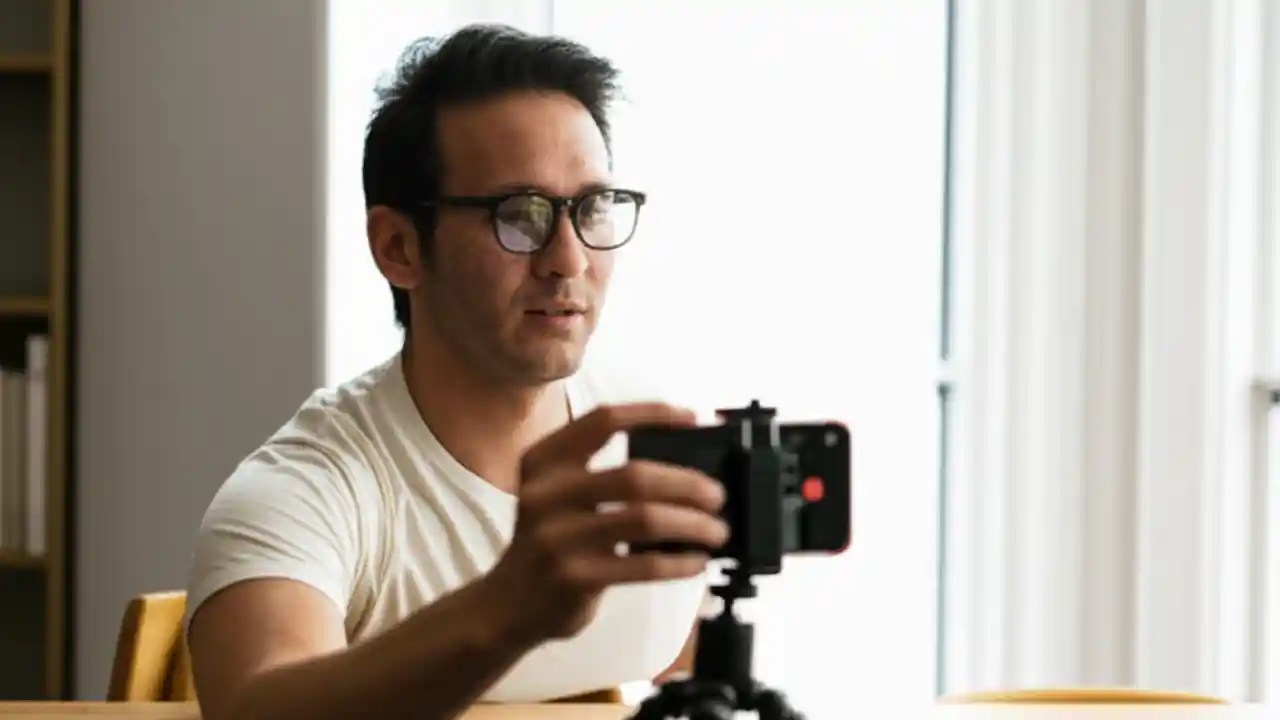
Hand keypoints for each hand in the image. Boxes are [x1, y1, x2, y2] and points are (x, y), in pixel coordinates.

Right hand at [484, 403, 728, 645]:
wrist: (508, 604)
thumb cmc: (552, 542)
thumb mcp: (560, 496)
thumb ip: (604, 475)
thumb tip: (686, 467)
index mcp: (545, 460)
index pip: (604, 420)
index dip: (654, 414)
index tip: (694, 418)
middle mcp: (546, 493)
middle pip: (635, 475)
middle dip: (688, 483)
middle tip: (717, 495)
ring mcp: (558, 537)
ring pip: (645, 519)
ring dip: (692, 524)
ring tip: (717, 530)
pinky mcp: (574, 577)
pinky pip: (642, 565)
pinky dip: (679, 562)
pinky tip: (696, 561)